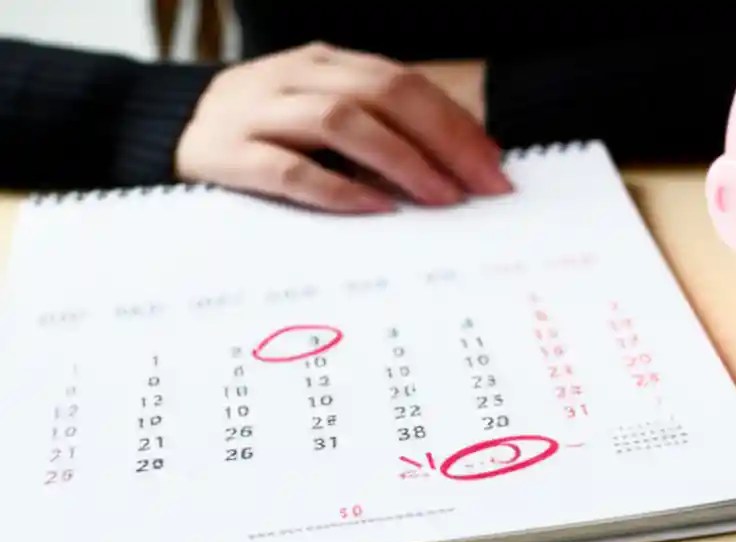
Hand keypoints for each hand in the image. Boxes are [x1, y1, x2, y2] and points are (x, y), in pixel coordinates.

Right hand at [175, 42, 510, 212]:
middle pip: (382, 94)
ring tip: (439, 198)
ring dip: (400, 160)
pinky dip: (339, 189)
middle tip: (480, 186)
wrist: (165, 131)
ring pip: (340, 122)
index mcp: (326, 62)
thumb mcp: (322, 112)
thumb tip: (464, 163)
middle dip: (441, 140)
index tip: (494, 166)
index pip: (405, 83)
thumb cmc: (266, 131)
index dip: (455, 123)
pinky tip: (375, 209)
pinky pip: (291, 169)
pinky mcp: (229, 154)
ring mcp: (260, 112)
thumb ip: (382, 127)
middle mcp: (295, 77)